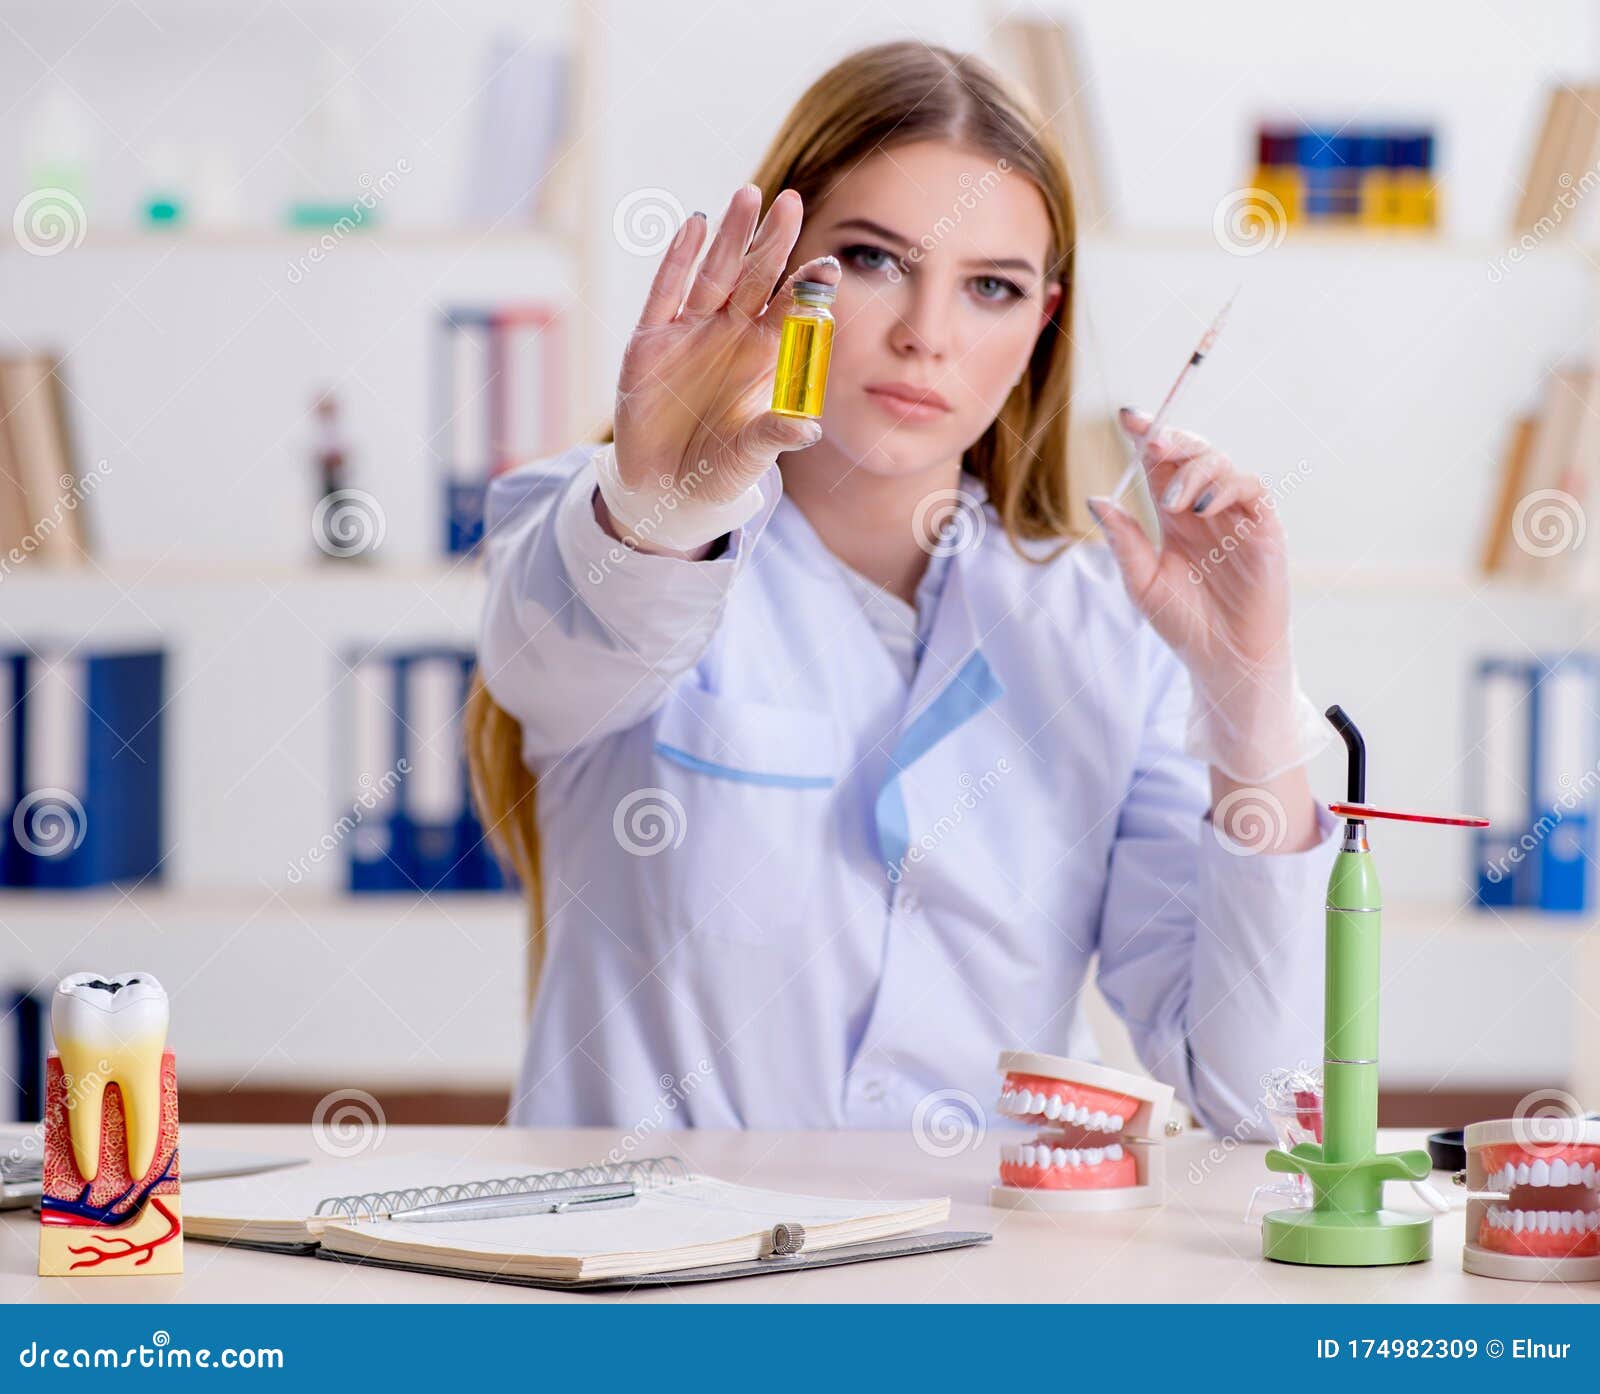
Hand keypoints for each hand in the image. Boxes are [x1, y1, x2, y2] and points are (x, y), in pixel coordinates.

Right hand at [614, 184, 838, 510]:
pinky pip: (666, 292)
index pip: (789, 312)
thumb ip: (773, 434)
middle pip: (755, 279)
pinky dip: (679, 259)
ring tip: (748, 196)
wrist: (664, 488)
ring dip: (731, 237)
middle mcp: (731, 335)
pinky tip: (695, 226)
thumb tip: (810, 429)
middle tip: (792, 204)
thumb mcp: (749, 456)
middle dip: (772, 243)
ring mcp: (690, 332)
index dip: (806, 288)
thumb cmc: (718, 469)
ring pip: (715, 274)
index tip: (828, 265)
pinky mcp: (650, 341)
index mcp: (763, 357)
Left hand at [1088, 407, 1326, 783]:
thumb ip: (1123, 540)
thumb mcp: (1142, 581)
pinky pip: (1251, 489)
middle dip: (1172, 439)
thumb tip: (1096, 498)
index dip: (1147, 436)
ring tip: (1172, 504)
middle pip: (1193, 452)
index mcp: (1174, 516)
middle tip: (1151, 442)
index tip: (1127, 417)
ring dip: (1194, 470)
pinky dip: (1226, 487)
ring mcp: (1237, 517)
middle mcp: (1206, 509)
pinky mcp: (1264, 530)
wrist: (1222, 660)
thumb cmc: (1184, 624)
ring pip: (1222, 464)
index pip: (1160, 464)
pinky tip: (1203, 507)